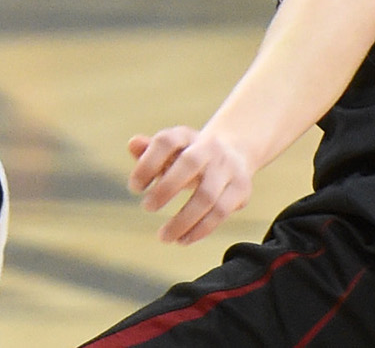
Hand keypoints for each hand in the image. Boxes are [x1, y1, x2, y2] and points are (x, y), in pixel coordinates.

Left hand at [127, 126, 254, 245]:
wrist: (233, 153)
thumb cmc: (188, 156)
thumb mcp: (168, 151)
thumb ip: (147, 150)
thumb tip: (133, 144)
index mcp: (185, 135)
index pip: (166, 142)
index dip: (147, 164)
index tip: (134, 188)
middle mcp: (209, 147)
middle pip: (189, 164)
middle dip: (165, 188)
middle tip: (147, 207)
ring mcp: (228, 167)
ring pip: (207, 196)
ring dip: (183, 220)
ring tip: (164, 236)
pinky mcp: (241, 188)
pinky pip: (221, 212)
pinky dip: (200, 230)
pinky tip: (183, 239)